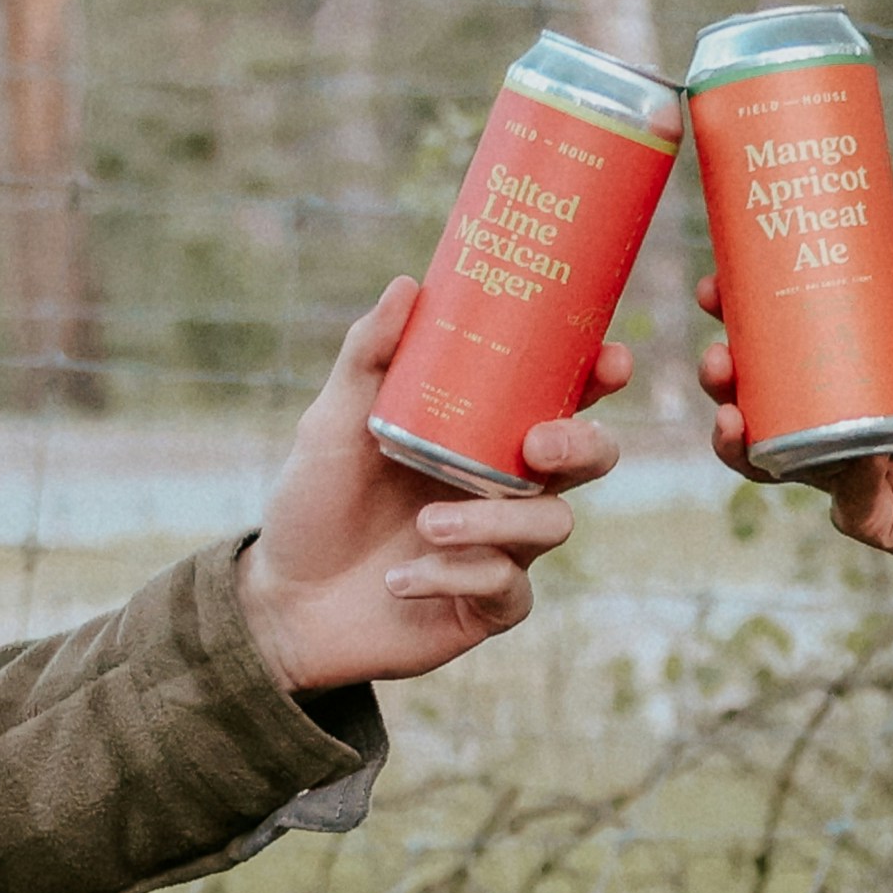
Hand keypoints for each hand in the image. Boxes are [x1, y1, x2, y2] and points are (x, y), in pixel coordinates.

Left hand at [246, 276, 619, 691]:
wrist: (283, 599)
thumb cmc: (314, 503)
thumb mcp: (331, 422)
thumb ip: (367, 357)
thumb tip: (407, 285)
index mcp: (485, 434)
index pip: (562, 396)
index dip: (599, 377)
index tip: (608, 360)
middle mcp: (507, 488)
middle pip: (592, 457)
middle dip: (583, 444)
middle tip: (538, 444)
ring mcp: (504, 548)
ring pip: (552, 525)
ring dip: (493, 521)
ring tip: (426, 524)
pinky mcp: (489, 607)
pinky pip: (506, 588)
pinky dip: (453, 578)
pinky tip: (399, 580)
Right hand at [706, 303, 892, 590]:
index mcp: (847, 380)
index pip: (780, 347)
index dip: (739, 320)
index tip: (714, 289)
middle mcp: (831, 426)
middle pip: (756, 403)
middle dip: (724, 381)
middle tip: (717, 356)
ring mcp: (842, 472)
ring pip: (773, 458)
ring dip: (742, 438)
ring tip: (732, 413)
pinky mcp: (868, 515)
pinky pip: (842, 494)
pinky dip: (841, 474)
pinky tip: (847, 457)